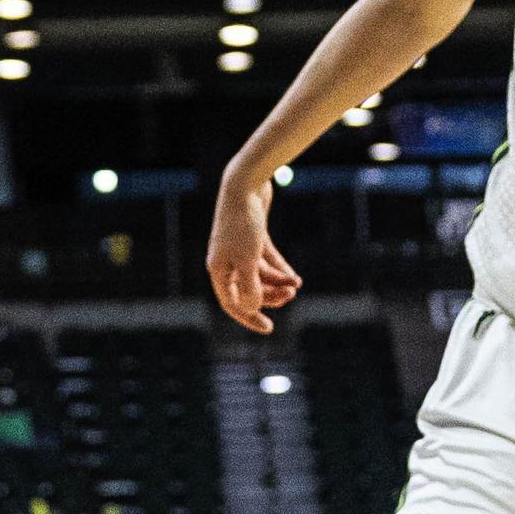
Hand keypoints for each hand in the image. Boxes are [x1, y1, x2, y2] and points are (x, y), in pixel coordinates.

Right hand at [208, 176, 301, 332]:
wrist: (246, 185)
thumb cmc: (243, 223)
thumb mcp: (248, 259)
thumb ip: (250, 286)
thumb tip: (251, 309)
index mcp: (218, 270)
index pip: (232, 303)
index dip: (249, 317)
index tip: (269, 328)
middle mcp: (227, 262)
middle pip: (248, 290)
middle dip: (270, 296)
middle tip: (291, 296)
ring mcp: (240, 250)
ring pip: (260, 276)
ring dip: (278, 283)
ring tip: (296, 285)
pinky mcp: (254, 238)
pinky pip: (268, 261)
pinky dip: (280, 269)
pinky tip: (295, 277)